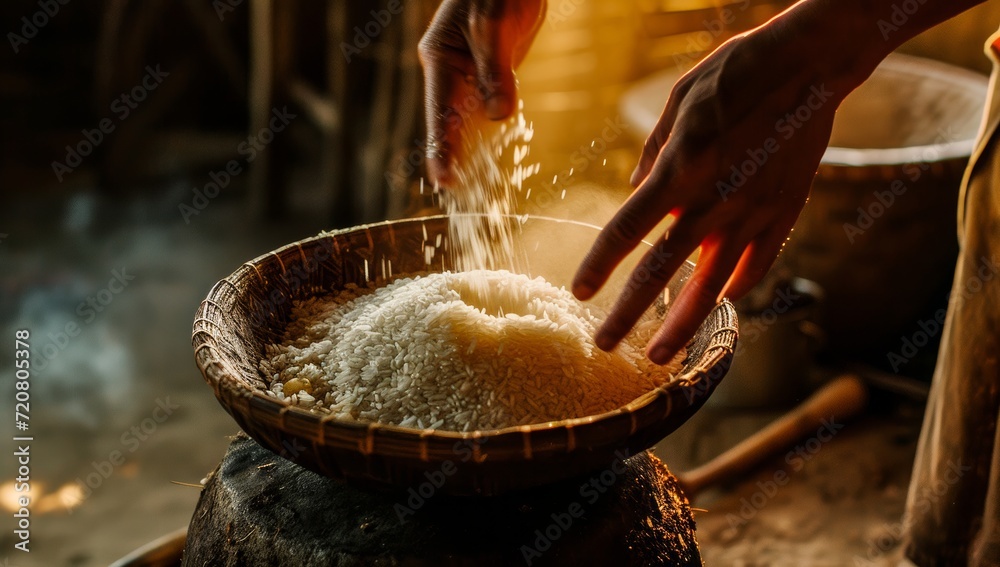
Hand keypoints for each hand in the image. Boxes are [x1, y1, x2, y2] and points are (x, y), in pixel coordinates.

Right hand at [418, 0, 544, 186]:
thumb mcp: (494, 26)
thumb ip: (496, 71)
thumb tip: (499, 115)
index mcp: (440, 59)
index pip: (438, 111)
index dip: (441, 148)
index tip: (443, 180)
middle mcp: (450, 72)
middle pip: (451, 123)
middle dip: (455, 159)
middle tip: (459, 197)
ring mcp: (470, 76)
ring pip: (471, 122)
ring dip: (474, 153)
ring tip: (475, 190)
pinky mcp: (490, 76)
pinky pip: (491, 112)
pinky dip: (495, 136)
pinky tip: (497, 161)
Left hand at [572, 27, 852, 363]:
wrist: (812, 62)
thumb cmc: (737, 72)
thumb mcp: (678, 101)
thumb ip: (654, 155)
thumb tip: (635, 191)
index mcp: (679, 170)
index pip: (626, 230)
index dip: (599, 266)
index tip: (579, 291)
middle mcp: (714, 201)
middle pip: (661, 272)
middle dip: (628, 314)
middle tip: (603, 345)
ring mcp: (753, 213)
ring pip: (712, 286)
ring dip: (681, 324)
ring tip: (661, 355)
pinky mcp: (785, 213)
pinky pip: (757, 265)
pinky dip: (737, 287)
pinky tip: (723, 300)